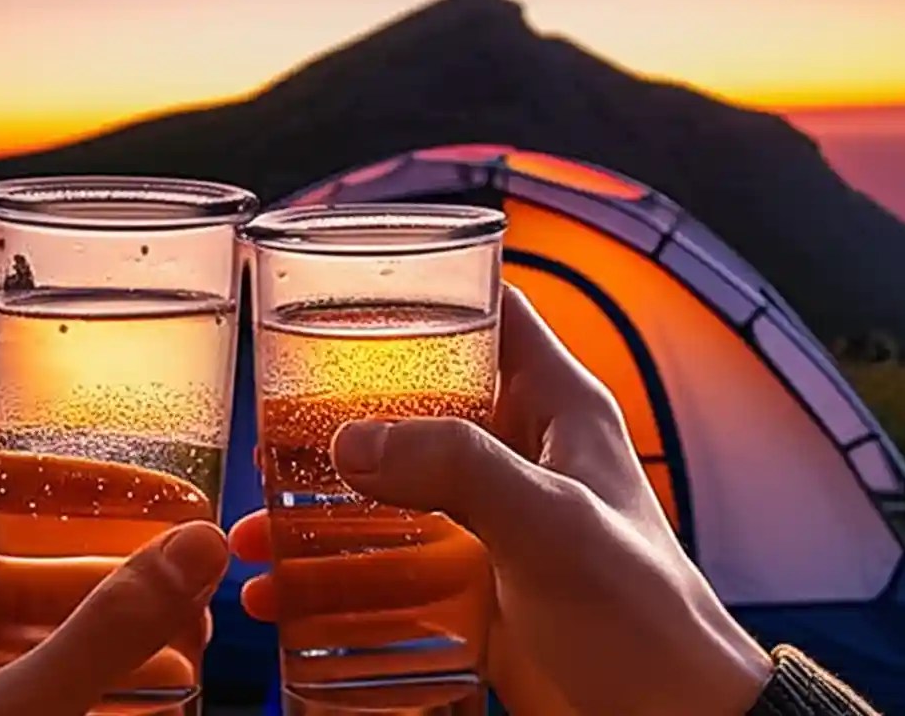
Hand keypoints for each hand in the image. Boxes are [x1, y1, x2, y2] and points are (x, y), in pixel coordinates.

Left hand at [0, 484, 228, 715]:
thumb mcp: (28, 711)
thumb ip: (112, 628)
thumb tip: (201, 543)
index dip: (37, 493)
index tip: (118, 492)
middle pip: (5, 582)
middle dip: (94, 575)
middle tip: (170, 571)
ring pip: (22, 650)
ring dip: (97, 639)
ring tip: (178, 635)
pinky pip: (25, 706)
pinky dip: (83, 696)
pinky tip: (144, 707)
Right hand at [230, 285, 772, 714]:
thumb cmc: (645, 614)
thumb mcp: (554, 523)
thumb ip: (461, 468)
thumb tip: (354, 440)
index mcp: (554, 407)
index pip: (491, 310)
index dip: (427, 290)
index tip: (343, 296)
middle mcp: (518, 452)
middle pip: (417, 401)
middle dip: (342, 412)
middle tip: (272, 427)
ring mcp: (491, 518)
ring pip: (392, 486)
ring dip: (322, 505)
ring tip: (259, 529)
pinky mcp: (472, 580)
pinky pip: (392, 560)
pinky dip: (337, 572)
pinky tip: (287, 594)